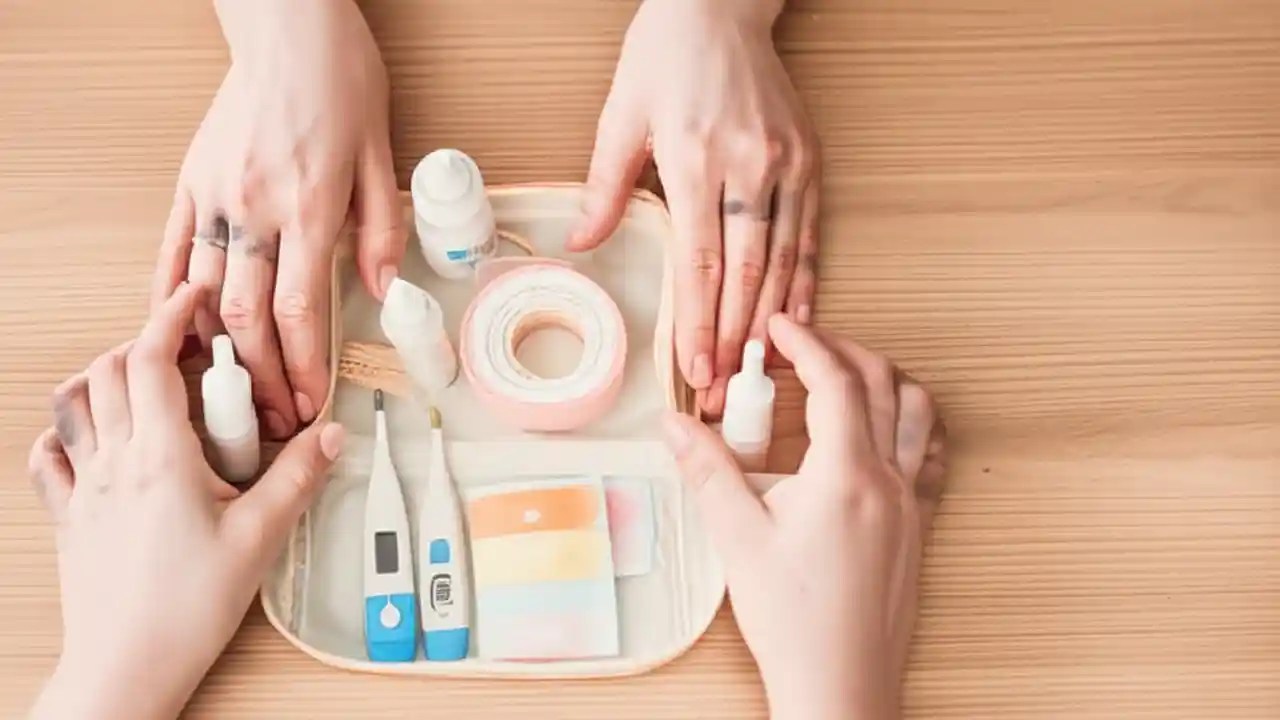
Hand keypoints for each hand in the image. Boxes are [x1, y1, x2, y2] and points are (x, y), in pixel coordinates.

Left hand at [26, 284, 344, 719]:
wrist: (127, 663)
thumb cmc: (186, 607)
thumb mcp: (259, 537)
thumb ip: (297, 478)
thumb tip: (329, 436)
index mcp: (160, 457)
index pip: (150, 360)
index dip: (169, 316)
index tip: (191, 297)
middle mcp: (113, 462)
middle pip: (107, 371)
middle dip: (142, 343)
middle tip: (185, 353)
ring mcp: (83, 489)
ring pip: (71, 406)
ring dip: (99, 378)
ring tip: (138, 383)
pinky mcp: (68, 518)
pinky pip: (47, 459)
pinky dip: (62, 432)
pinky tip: (88, 438)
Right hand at [152, 0, 402, 439]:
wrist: (290, 28)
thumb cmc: (341, 83)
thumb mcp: (382, 157)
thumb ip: (379, 231)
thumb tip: (380, 291)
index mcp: (309, 206)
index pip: (301, 311)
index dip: (304, 368)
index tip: (308, 404)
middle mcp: (256, 208)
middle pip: (248, 316)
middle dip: (261, 377)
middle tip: (272, 416)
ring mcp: (215, 196)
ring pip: (204, 293)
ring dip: (218, 352)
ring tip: (232, 391)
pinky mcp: (190, 182)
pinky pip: (171, 251)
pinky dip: (171, 300)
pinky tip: (179, 335)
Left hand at [570, 0, 819, 413]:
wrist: (721, 4)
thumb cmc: (665, 55)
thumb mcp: (621, 114)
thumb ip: (605, 185)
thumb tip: (582, 241)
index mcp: (692, 155)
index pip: (698, 259)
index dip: (697, 322)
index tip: (695, 370)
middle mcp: (746, 164)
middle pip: (743, 270)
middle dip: (732, 337)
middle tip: (723, 391)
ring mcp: (784, 162)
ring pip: (782, 258)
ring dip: (769, 321)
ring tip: (758, 370)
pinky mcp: (808, 159)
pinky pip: (809, 232)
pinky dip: (805, 279)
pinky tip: (799, 318)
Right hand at [662, 315, 946, 719]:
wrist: (840, 685)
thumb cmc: (793, 620)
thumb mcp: (738, 539)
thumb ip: (708, 471)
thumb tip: (674, 425)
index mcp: (846, 474)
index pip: (834, 382)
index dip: (806, 344)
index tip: (779, 327)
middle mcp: (888, 481)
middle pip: (881, 384)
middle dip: (842, 350)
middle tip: (802, 345)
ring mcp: (910, 505)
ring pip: (918, 415)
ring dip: (885, 380)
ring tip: (846, 374)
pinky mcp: (917, 530)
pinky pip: (931, 457)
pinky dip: (914, 424)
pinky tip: (890, 431)